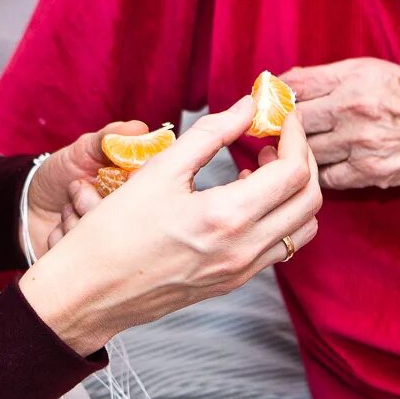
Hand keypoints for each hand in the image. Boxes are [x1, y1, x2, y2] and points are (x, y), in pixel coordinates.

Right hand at [17, 97, 322, 354]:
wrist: (90, 291)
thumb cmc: (114, 232)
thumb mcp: (159, 170)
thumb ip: (211, 133)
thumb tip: (248, 107)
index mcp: (226, 217)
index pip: (293, 171)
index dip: (294, 135)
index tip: (281, 115)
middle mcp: (244, 249)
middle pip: (309, 200)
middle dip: (303, 159)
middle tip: (276, 136)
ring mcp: (242, 271)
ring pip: (302, 228)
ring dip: (295, 192)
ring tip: (262, 165)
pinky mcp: (234, 282)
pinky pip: (279, 247)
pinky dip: (280, 217)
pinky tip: (246, 197)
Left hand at [23, 119, 148, 258]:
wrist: (27, 206)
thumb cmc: (59, 176)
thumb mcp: (81, 150)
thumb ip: (109, 138)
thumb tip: (140, 128)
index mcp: (134, 193)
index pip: (149, 192)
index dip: (129, 188)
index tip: (107, 180)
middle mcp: (126, 221)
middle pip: (124, 220)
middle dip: (90, 202)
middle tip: (75, 189)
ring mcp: (108, 244)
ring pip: (100, 239)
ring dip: (72, 220)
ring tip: (64, 209)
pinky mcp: (89, 263)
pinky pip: (79, 254)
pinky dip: (61, 237)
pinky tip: (59, 228)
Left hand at [281, 57, 399, 192]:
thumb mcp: (383, 71)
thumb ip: (338, 77)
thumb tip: (296, 82)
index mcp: (357, 76)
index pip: (298, 84)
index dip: (277, 93)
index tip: (269, 98)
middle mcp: (354, 108)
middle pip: (294, 119)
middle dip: (279, 124)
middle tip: (271, 128)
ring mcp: (360, 144)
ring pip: (307, 151)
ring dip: (296, 151)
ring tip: (290, 149)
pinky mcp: (370, 173)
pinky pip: (327, 176)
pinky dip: (321, 172)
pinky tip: (324, 165)